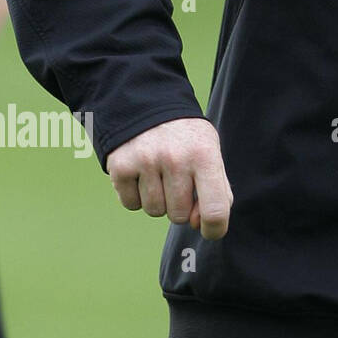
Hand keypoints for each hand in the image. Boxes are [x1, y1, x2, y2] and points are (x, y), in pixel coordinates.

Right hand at [107, 117, 232, 239]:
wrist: (149, 106)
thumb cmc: (187, 140)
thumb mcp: (210, 154)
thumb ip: (216, 190)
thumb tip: (198, 223)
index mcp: (205, 156)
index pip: (215, 208)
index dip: (215, 229)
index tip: (211, 231)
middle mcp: (176, 158)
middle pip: (178, 215)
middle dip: (180, 206)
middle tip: (179, 181)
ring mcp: (146, 162)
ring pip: (154, 211)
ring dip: (158, 201)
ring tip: (161, 175)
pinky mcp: (120, 166)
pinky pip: (131, 205)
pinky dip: (136, 196)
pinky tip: (142, 174)